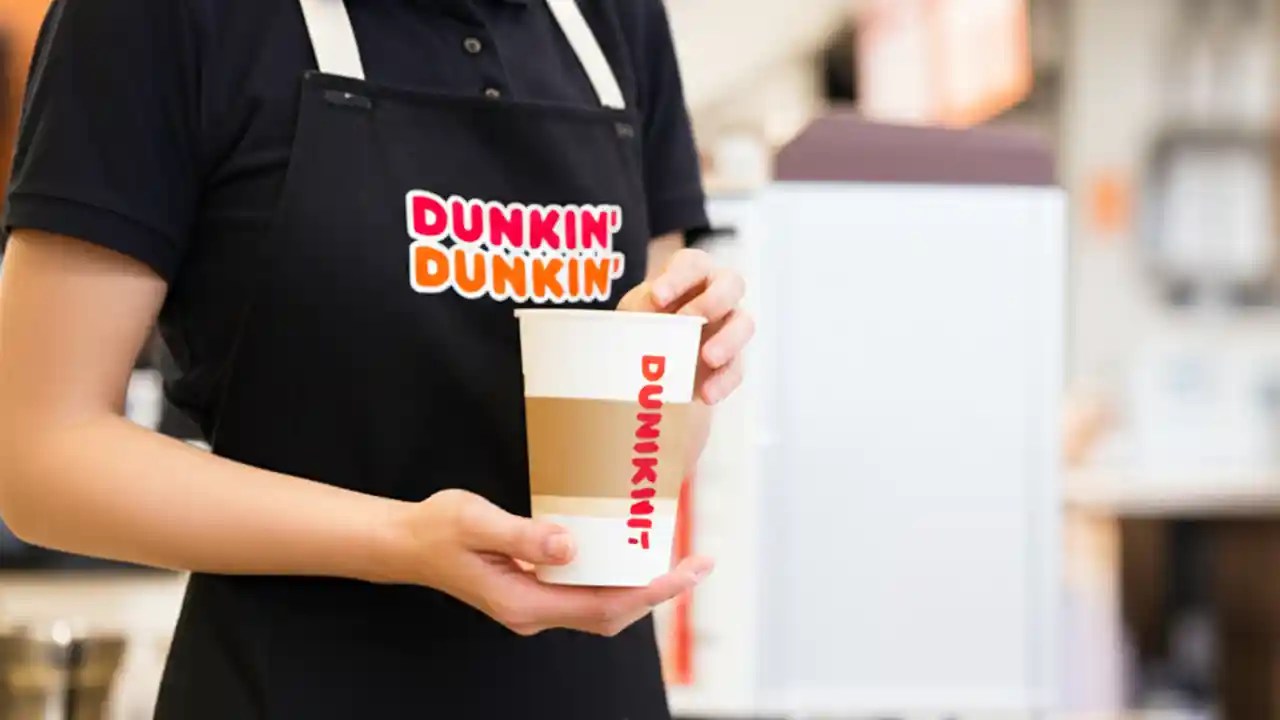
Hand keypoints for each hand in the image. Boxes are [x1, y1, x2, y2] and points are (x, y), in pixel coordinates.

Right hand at [393, 489, 712, 636]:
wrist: (406, 543)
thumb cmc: (438, 529)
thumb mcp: (476, 521)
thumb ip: (523, 534)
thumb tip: (571, 546)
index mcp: (524, 602)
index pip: (603, 606)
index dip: (651, 591)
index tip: (687, 571)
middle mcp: (534, 612)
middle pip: (612, 613)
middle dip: (659, 591)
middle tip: (699, 562)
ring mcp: (535, 605)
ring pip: (601, 607)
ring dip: (640, 587)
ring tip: (676, 560)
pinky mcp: (534, 591)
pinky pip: (585, 592)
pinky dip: (615, 578)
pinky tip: (629, 554)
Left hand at [618, 248, 753, 404]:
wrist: (645, 362)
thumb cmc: (643, 323)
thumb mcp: (634, 312)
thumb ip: (640, 308)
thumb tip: (648, 311)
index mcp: (691, 274)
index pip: (692, 264)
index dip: (678, 277)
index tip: (658, 296)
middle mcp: (717, 294)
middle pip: (731, 284)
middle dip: (712, 300)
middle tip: (689, 318)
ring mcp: (729, 327)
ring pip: (745, 323)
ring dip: (728, 339)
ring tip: (707, 357)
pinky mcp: (730, 361)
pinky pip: (736, 368)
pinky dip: (723, 381)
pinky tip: (706, 394)